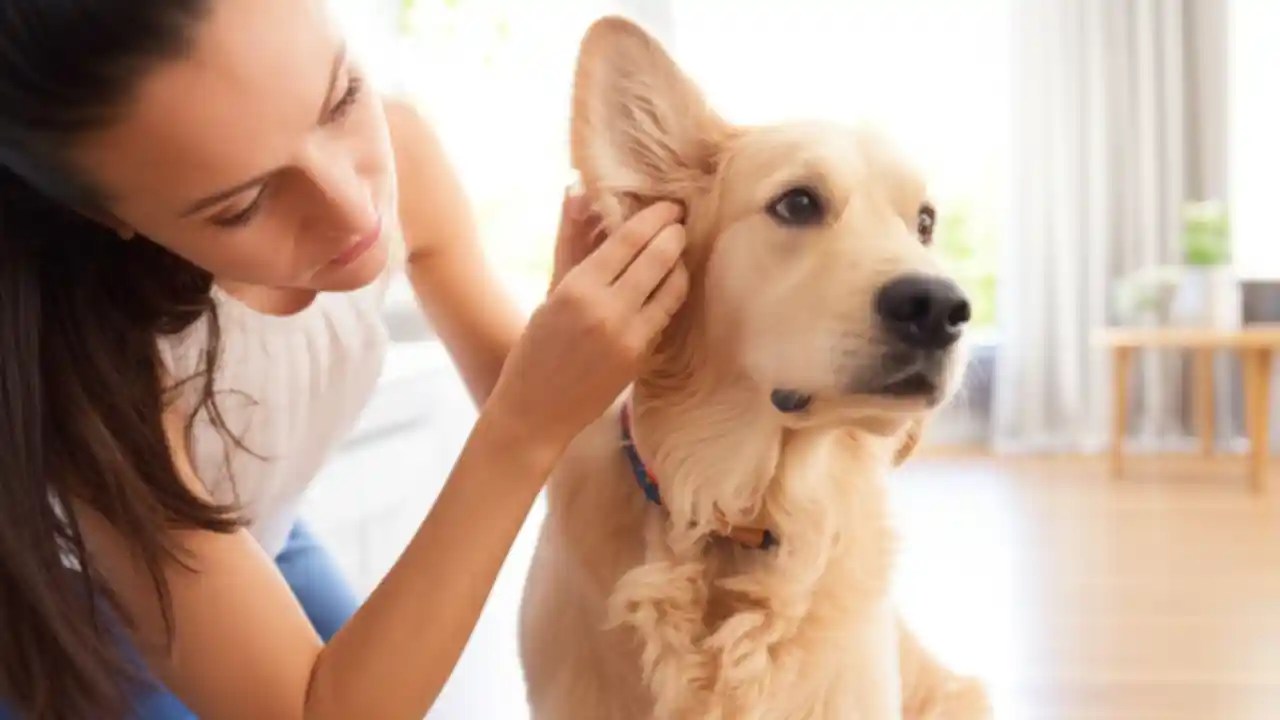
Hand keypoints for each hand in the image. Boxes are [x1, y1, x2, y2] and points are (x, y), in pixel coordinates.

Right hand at [486, 199, 689, 464]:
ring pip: (671, 288)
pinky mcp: (641, 358)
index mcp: (578, 288)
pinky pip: (665, 316)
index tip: (668, 206)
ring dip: (679, 265)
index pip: (628, 240)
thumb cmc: (535, 348)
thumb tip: (577, 192)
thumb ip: (570, 243)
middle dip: (673, 235)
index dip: (654, 218)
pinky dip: (670, 295)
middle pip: (656, 258)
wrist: (537, 411)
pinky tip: (669, 286)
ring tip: (678, 252)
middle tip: (680, 222)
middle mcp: (608, 310)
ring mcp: (629, 336)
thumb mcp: (549, 293)